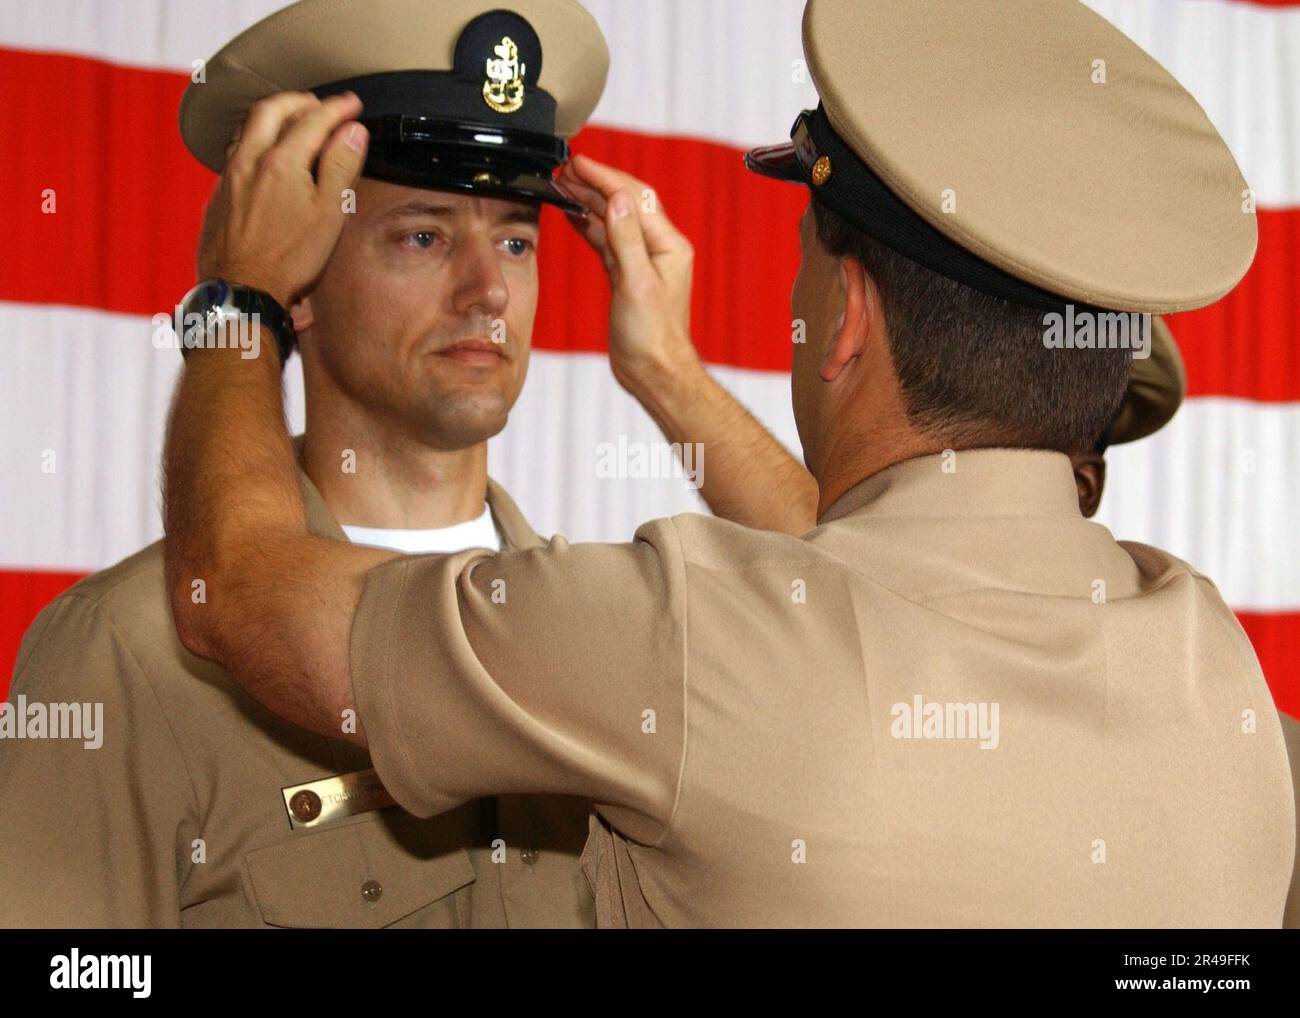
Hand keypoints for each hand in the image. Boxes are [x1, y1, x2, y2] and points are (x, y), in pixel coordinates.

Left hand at [196, 91, 368, 309]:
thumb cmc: (288, 259)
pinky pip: (235, 154)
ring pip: (248, 129)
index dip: (337, 108)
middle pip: (271, 110)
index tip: (353, 104)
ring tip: (292, 124)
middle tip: (320, 105)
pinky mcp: (218, 196)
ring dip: (273, 117)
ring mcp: (229, 177)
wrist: (241, 290)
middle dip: (299, 101)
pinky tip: (264, 159)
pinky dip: (255, 143)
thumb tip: (353, 131)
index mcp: (282, 161)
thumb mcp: (329, 214)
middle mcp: (250, 160)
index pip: (313, 119)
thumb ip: (341, 167)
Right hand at [558, 154, 697, 392]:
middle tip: (564, 169)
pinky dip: (588, 225)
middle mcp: (657, 249)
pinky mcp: (626, 276)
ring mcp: (641, 261)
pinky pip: (606, 241)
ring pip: (612, 220)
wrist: (654, 372)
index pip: (635, 198)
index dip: (605, 178)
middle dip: (594, 183)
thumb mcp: (637, 284)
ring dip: (588, 201)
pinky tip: (572, 214)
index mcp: (668, 246)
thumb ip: (626, 239)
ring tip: (562, 184)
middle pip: (624, 203)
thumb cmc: (652, 338)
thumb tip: (618, 198)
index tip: (579, 163)